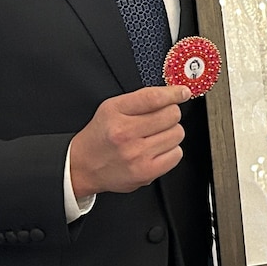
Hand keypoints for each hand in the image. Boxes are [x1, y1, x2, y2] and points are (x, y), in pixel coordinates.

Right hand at [69, 85, 190, 196]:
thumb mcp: (112, 107)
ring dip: (170, 133)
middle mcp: (125, 134)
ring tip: (155, 136)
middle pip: (172, 115)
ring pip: (177, 134)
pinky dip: (171, 151)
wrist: (84, 166)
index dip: (174, 93)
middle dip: (170, 114)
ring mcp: (136, 156)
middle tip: (159, 120)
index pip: (154, 98)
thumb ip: (142, 98)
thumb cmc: (102, 135)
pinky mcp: (146, 173)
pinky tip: (156, 150)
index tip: (183, 93)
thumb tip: (176, 93)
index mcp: (115, 113)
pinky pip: (177, 154)